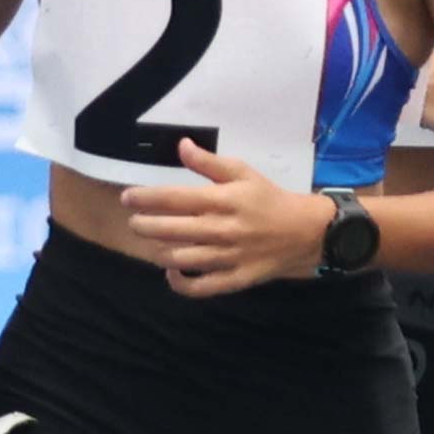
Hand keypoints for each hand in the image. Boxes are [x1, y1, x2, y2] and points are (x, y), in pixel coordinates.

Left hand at [116, 145, 315, 297]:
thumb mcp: (243, 172)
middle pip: (171, 230)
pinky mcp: (235, 279)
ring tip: (151, 241)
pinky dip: (180, 283)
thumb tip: (181, 146)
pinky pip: (200, 287)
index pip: (174, 198)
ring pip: (180, 259)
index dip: (145, 198)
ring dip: (158, 250)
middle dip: (144, 225)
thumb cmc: (269, 199)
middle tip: (134, 222)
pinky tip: (171, 272)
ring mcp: (228, 258)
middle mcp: (222, 229)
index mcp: (223, 200)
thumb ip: (210, 162)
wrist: (306, 231)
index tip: (128, 198)